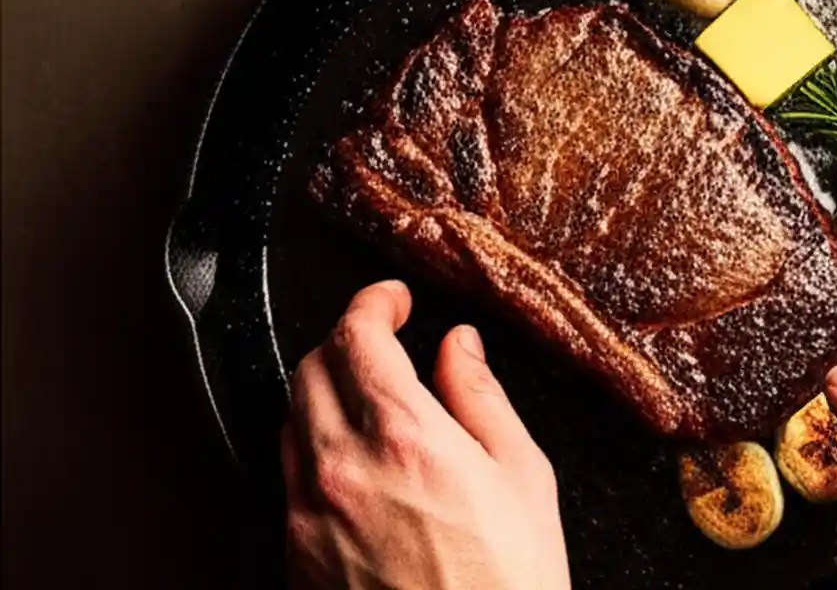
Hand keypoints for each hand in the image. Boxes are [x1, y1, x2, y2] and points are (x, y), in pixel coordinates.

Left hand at [282, 281, 569, 589]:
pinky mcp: (295, 553)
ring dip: (325, 390)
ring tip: (371, 401)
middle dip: (347, 341)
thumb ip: (481, 398)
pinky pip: (288, 475)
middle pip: (312, 366)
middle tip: (384, 343)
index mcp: (406, 437)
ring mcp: (310, 513)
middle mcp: (343, 467)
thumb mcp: (522, 477)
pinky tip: (356, 463)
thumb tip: (459, 347)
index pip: (358, 335)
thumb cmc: (509, 584)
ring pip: (291, 417)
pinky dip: (314, 447)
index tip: (392, 300)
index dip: (373, 302)